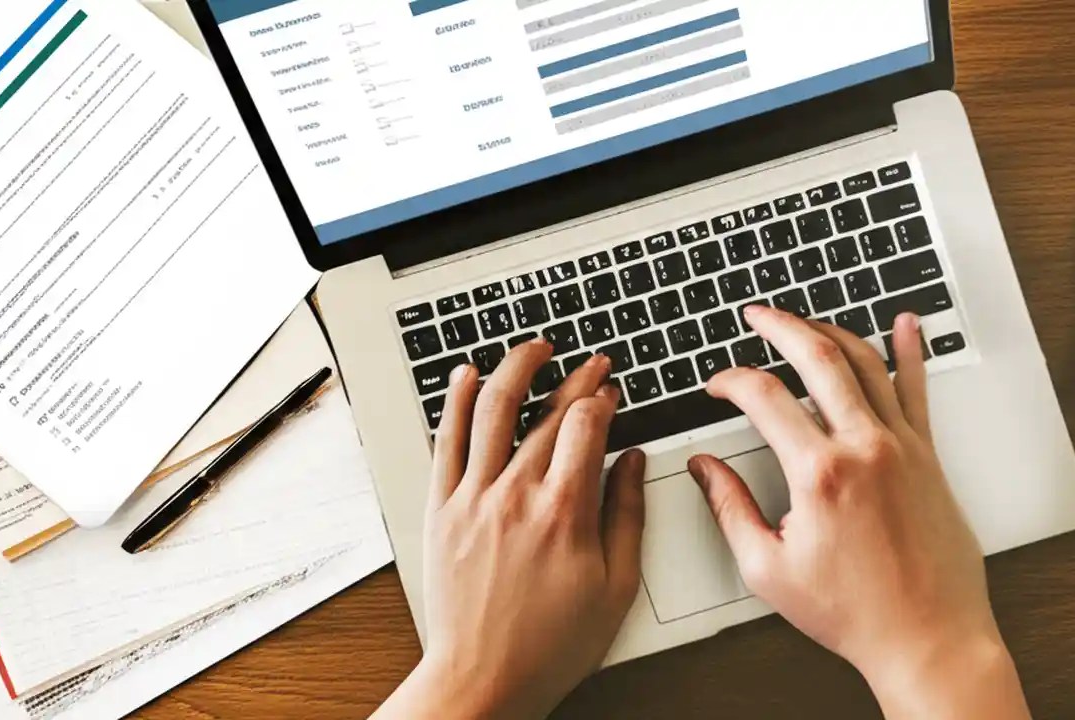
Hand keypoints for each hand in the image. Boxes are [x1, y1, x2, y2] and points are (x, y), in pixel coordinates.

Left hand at [374, 340, 645, 719]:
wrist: (482, 679)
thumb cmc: (550, 645)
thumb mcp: (616, 587)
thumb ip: (627, 515)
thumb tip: (634, 462)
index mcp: (565, 513)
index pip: (586, 426)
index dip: (603, 398)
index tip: (611, 391)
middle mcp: (516, 495)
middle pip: (548, 413)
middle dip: (576, 378)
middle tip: (591, 363)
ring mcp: (473, 498)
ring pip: (493, 410)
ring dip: (516, 368)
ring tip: (535, 347)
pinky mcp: (441, 508)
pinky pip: (445, 440)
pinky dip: (455, 401)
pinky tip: (466, 375)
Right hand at [690, 306, 1028, 718]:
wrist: (929, 638)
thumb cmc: (854, 613)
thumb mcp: (768, 569)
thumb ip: (729, 509)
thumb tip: (705, 470)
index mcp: (818, 473)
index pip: (764, 397)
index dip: (732, 381)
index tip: (719, 385)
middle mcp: (864, 448)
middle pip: (818, 357)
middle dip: (781, 325)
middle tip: (759, 315)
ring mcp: (902, 447)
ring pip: (866, 362)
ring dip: (831, 331)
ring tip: (806, 321)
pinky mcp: (928, 456)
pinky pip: (918, 388)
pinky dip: (910, 351)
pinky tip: (904, 325)